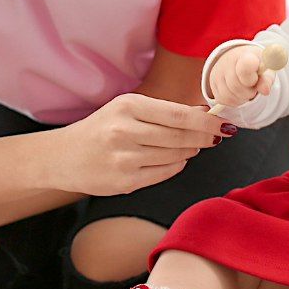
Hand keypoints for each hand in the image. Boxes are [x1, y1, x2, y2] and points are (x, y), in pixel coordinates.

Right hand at [50, 93, 221, 195]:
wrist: (63, 157)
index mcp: (128, 106)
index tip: (224, 123)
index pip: (179, 115)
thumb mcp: (126, 109)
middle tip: (217, 136)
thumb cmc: (101, 129)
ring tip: (192, 145)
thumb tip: (204, 113)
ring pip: (176, 155)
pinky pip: (165, 173)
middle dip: (205, 137)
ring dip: (191, 150)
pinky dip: (176, 165)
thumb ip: (163, 112)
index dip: (207, 121)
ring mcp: (125, 159)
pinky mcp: (126, 182)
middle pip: (181, 137)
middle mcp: (125, 131)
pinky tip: (174, 158)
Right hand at [207, 46, 276, 109]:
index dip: (251, 75)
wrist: (237, 59)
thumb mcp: (265, 68)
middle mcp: (227, 62)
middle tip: (254, 85)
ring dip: (242, 97)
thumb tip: (265, 91)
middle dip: (249, 91)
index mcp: (244, 55)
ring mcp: (217, 73)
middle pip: (237, 86)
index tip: (256, 78)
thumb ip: (267, 79)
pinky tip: (238, 92)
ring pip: (230, 96)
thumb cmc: (255, 65)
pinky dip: (234, 100)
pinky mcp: (213, 85)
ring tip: (246, 88)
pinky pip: (224, 100)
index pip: (245, 66)